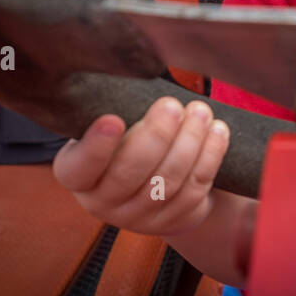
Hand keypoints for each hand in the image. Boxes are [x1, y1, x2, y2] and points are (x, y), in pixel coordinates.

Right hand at [52, 96, 231, 236]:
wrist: (155, 180)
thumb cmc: (126, 139)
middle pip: (129, 174)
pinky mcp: (173, 221)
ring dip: (189, 142)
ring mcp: (138, 218)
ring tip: (200, 111)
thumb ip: (113, 109)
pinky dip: (210, 157)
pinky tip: (218, 131)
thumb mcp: (110, 127)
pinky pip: (195, 190)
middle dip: (156, 136)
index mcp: (77, 175)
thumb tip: (133, 74)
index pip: (80, 167)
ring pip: (167, 182)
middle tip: (172, 105)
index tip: (113, 119)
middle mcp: (102, 202)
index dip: (96, 147)